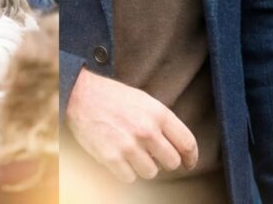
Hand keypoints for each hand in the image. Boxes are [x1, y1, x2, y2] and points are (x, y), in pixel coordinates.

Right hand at [66, 70, 197, 183]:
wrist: (81, 95)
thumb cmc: (114, 97)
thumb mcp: (144, 100)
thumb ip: (162, 122)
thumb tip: (178, 148)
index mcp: (158, 113)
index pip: (187, 143)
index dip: (191, 157)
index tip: (188, 162)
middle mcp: (146, 130)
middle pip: (172, 162)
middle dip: (165, 161)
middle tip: (153, 154)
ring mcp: (129, 145)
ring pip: (151, 172)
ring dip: (144, 166)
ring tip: (131, 150)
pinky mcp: (112, 158)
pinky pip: (131, 178)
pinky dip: (126, 171)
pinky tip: (119, 155)